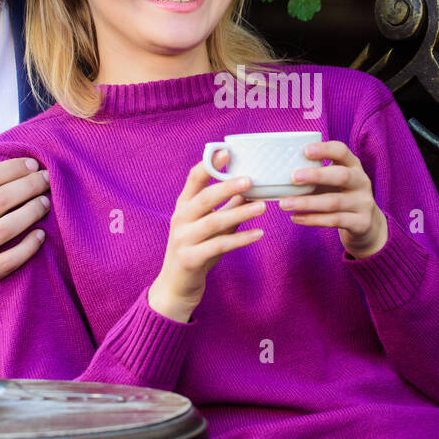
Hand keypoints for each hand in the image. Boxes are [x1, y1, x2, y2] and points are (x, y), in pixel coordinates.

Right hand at [149, 150, 265, 322]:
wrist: (176, 287)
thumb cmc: (196, 251)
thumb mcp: (209, 227)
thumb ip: (225, 208)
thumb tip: (249, 189)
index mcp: (183, 207)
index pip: (193, 179)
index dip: (209, 165)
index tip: (226, 152)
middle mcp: (180, 220)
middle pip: (204, 198)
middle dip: (227, 187)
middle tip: (251, 180)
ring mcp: (183, 239)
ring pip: (214, 222)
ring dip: (240, 212)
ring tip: (262, 207)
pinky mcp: (190, 259)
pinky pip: (219, 245)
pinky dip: (240, 239)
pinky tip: (258, 234)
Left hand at [279, 140, 387, 259]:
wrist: (367, 224)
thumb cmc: (340, 195)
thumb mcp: (332, 181)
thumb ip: (314, 175)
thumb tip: (276, 173)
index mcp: (353, 165)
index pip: (342, 151)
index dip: (325, 149)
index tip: (305, 151)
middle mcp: (361, 181)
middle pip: (341, 176)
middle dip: (316, 176)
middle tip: (293, 177)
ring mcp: (363, 203)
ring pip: (334, 202)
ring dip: (307, 203)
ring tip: (284, 204)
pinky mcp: (361, 223)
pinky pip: (335, 221)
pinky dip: (313, 220)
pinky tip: (296, 218)